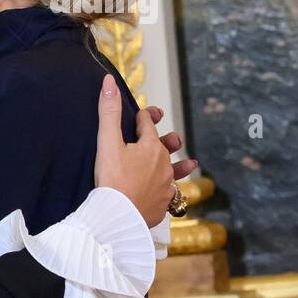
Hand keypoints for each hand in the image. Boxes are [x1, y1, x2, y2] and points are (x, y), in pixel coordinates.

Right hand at [93, 75, 190, 225]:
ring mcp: (164, 185)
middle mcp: (163, 164)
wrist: (118, 216)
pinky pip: (169, 195)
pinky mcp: (161, 204)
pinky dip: (170, 190)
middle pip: (165, 147)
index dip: (144, 117)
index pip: (147, 126)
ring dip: (180, 166)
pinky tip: (172, 192)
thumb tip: (109, 81)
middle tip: (174, 138)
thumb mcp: (107, 142)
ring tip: (191, 163)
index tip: (144, 114)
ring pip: (174, 172)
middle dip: (167, 141)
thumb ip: (109, 111)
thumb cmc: (112, 178)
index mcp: (150, 147)